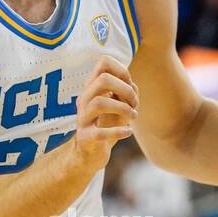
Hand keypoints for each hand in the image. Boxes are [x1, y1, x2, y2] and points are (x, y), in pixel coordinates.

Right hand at [70, 55, 138, 172]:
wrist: (89, 153)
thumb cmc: (106, 125)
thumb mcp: (119, 105)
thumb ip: (126, 92)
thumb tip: (132, 87)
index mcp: (92, 88)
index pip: (103, 62)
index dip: (122, 71)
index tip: (130, 86)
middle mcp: (84, 99)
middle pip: (103, 80)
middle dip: (126, 91)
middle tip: (134, 105)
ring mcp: (83, 118)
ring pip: (99, 103)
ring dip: (123, 109)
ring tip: (133, 117)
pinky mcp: (85, 138)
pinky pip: (100, 133)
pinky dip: (119, 132)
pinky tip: (128, 132)